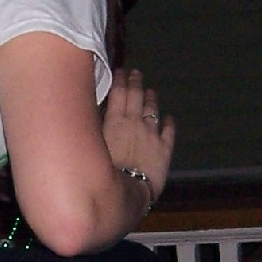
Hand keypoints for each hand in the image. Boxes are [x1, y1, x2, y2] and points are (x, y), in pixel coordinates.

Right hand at [101, 67, 174, 200]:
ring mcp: (152, 134)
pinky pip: (169, 131)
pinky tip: (169, 118)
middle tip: (136, 73)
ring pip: (153, 110)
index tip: (121, 71)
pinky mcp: (165, 148)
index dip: (120, 80)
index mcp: (116, 121)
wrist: (129, 191)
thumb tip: (93, 110)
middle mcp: (135, 123)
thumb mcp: (92, 145)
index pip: (119, 93)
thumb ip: (94, 126)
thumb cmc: (104, 171)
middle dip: (136, 82)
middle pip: (137, 97)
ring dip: (152, 99)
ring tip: (151, 91)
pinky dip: (169, 123)